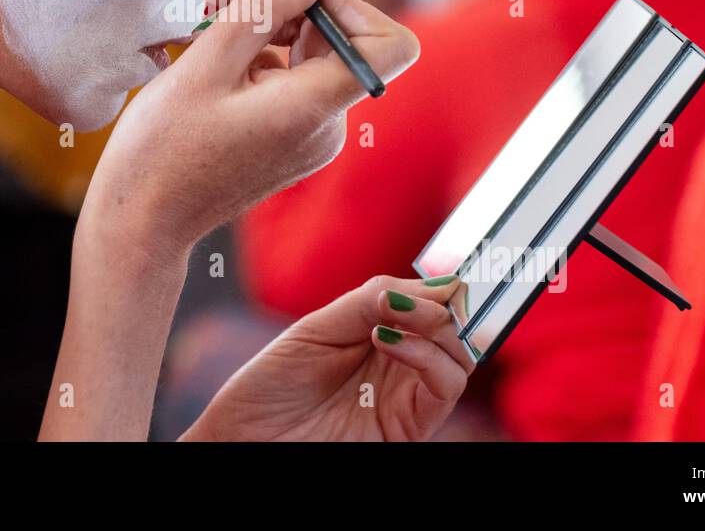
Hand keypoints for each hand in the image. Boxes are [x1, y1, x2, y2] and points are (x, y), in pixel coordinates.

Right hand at [83, 0, 419, 256]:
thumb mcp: (206, 63)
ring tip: (200, 15)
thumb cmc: (163, 151)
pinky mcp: (288, 136)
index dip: (349, 2)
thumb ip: (267, 4)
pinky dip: (252, 51)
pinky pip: (287, 75)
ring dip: (259, 22)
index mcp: (315, 110)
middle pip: (337, 37)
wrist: (140, 222)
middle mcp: (327, 125)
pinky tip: (205, 49)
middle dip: (283, 1)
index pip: (390, 44)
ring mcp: (310, 133)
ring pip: (306, 51)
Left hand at [183, 275, 473, 440]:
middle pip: (456, 327)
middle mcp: (403, 364)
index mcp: (383, 334)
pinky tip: (384, 338)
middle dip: (446, 301)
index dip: (442, 286)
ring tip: (391, 311)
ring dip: (436, 323)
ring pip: (461, 354)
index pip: (433, 305)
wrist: (244, 434)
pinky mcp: (410, 426)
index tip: (436, 270)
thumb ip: (370, 302)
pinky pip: (445, 386)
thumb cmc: (272, 383)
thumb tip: (431, 282)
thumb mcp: (319, 327)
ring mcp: (408, 395)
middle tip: (414, 293)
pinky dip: (427, 355)